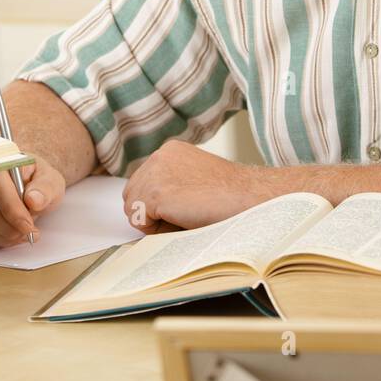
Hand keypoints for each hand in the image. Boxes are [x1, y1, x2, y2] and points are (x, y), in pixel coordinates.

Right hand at [0, 159, 64, 248]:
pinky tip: (12, 236)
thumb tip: (34, 200)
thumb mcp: (51, 181)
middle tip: (29, 233)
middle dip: (8, 228)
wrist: (33, 190)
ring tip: (23, 234)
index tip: (28, 225)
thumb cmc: (38, 183)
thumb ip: (45, 188)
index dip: (12, 210)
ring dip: (3, 237)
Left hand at [121, 141, 272, 233]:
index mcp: (170, 151)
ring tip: (184, 219)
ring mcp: (155, 173)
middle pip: (131, 194)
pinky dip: (156, 230)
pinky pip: (138, 221)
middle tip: (180, 218)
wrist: (249, 198)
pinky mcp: (155, 193)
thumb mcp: (194, 179)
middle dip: (150, 213)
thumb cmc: (230, 196)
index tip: (179, 209)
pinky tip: (182, 221)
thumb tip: (145, 210)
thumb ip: (171, 184)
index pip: (142, 182)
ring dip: (153, 222)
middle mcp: (159, 156)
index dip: (155, 204)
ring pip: (132, 208)